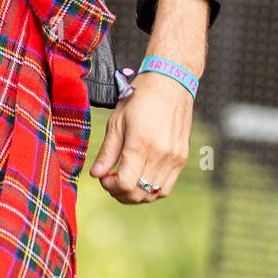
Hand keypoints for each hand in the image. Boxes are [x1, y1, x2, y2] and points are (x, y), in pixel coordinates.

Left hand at [88, 71, 193, 203]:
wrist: (170, 82)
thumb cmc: (140, 97)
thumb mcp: (117, 121)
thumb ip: (107, 151)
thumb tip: (96, 174)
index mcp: (141, 143)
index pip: (126, 184)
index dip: (110, 185)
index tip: (103, 177)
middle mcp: (161, 154)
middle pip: (139, 193)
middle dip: (120, 193)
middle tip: (110, 180)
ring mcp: (174, 158)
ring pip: (154, 194)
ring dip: (136, 194)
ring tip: (125, 181)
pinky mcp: (182, 157)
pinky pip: (166, 186)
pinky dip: (151, 189)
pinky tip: (141, 177)